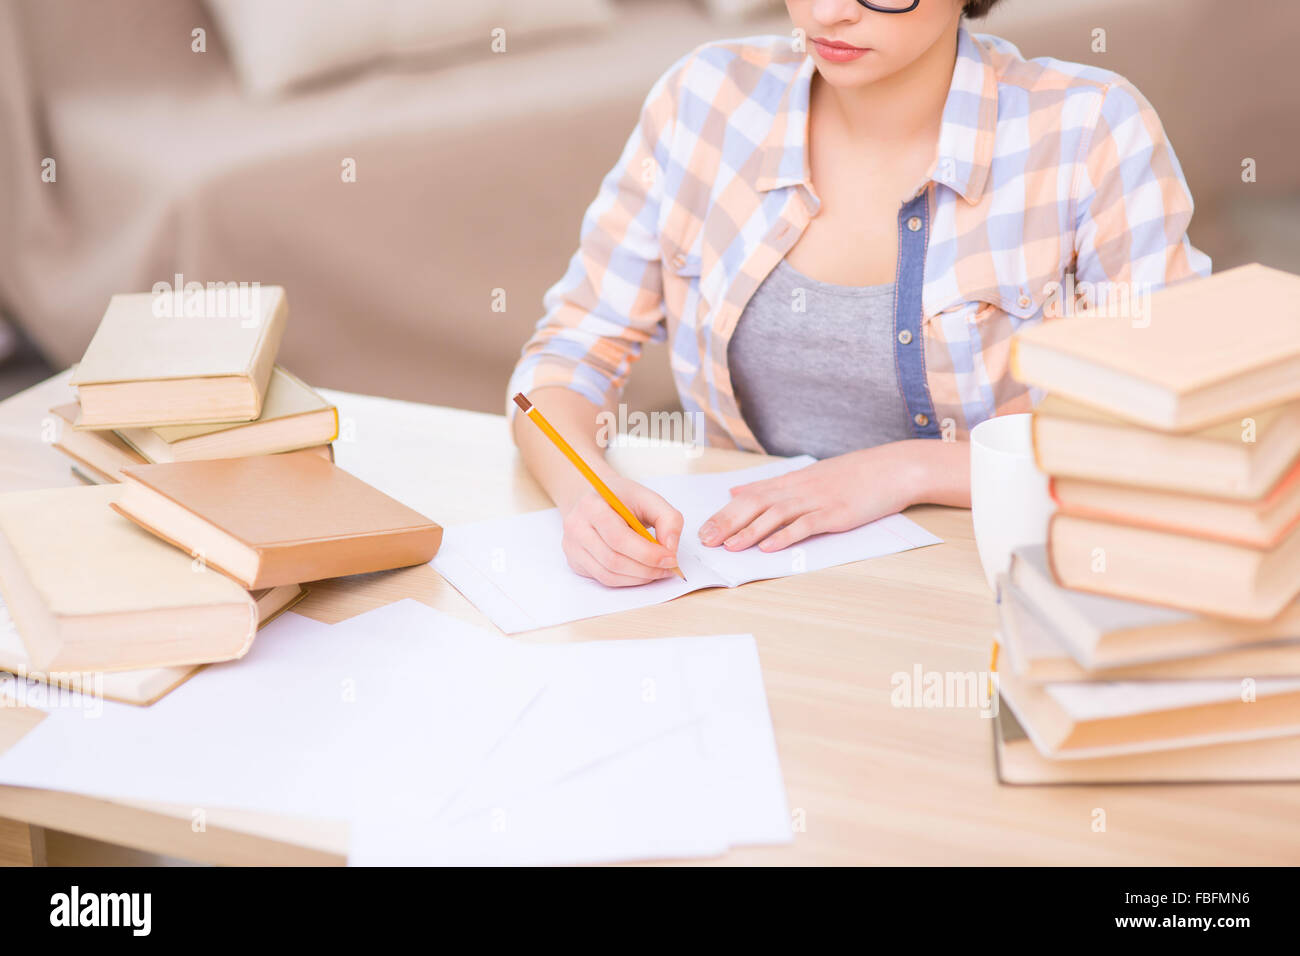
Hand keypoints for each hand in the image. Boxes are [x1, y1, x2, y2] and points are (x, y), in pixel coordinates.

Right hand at [560, 476, 683, 586]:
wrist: (596, 499)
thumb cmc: (623, 499)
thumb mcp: (650, 498)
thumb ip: (668, 519)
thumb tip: (670, 549)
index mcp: (592, 505)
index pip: (619, 538)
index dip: (647, 553)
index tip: (671, 559)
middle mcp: (576, 526)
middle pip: (613, 560)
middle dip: (646, 569)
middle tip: (668, 568)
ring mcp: (572, 546)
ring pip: (608, 575)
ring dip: (638, 578)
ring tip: (657, 571)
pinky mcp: (575, 561)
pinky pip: (603, 579)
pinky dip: (627, 581)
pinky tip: (641, 572)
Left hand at [697, 448, 915, 552]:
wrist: (893, 468)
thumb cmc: (852, 475)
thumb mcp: (807, 475)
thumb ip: (771, 486)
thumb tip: (736, 492)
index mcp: (791, 482)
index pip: (750, 496)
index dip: (724, 514)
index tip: (702, 529)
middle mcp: (800, 489)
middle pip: (756, 505)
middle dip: (728, 523)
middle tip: (706, 541)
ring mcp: (818, 500)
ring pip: (777, 515)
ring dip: (751, 532)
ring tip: (729, 547)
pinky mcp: (836, 513)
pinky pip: (807, 525)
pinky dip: (786, 536)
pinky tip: (769, 547)